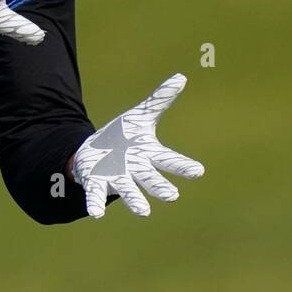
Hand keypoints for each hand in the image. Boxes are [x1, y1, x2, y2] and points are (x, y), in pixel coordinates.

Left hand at [71, 74, 204, 217]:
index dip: (182, 166)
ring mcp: (117, 178)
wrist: (93, 154)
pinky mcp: (97, 183)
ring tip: (144, 212)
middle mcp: (135, 170)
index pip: (168, 159)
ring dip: (135, 200)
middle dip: (160, 186)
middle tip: (172, 195)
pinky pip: (97, 195)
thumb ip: (159, 100)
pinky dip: (97, 204)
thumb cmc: (122, 138)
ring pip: (128, 190)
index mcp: (148, 154)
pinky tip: (97, 214)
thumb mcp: (140, 116)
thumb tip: (181, 77)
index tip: (198, 171)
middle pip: (150, 178)